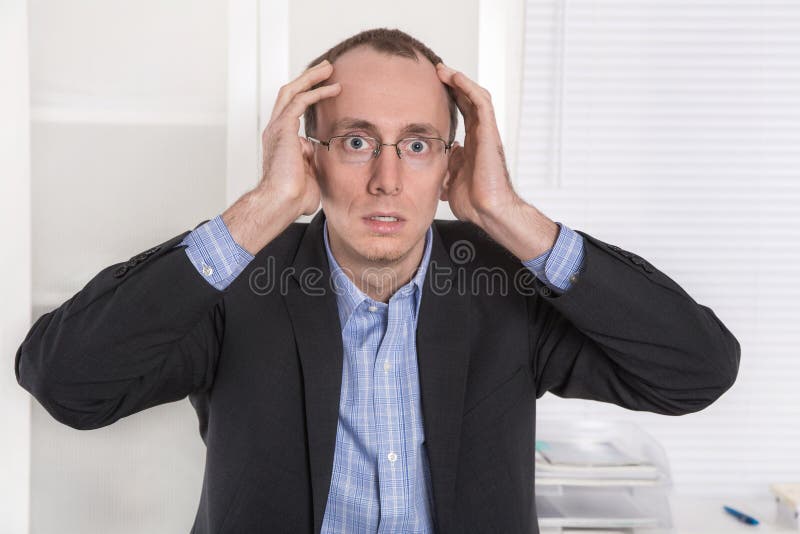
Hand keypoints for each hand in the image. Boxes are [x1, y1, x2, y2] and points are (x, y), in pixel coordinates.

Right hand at [260, 60, 340, 217]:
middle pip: (289, 93)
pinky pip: (299, 101)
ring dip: (311, 78)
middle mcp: (276, 130)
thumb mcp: (310, 174)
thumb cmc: (293, 197)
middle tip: (326, 69)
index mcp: (281, 140)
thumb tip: (319, 157)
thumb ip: (313, 161)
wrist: (281, 203)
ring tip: (328, 70)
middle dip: (308, 79)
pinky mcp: (283, 129)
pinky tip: (331, 88)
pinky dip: (315, 92)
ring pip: (292, 91)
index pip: (292, 109)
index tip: (326, 90)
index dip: (308, 96)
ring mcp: (277, 128)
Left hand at [435, 63, 522, 226]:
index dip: (450, 97)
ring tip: (441, 69)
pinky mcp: (490, 132)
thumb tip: (440, 161)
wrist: (487, 211)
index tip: (431, 87)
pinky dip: (467, 87)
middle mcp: (480, 135)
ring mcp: (486, 133)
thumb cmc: (474, 201)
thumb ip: (448, 166)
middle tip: (434, 71)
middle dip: (453, 84)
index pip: (463, 112)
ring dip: (459, 80)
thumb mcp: (452, 179)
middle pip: (468, 100)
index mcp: (472, 144)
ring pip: (475, 96)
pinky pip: (481, 102)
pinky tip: (454, 77)